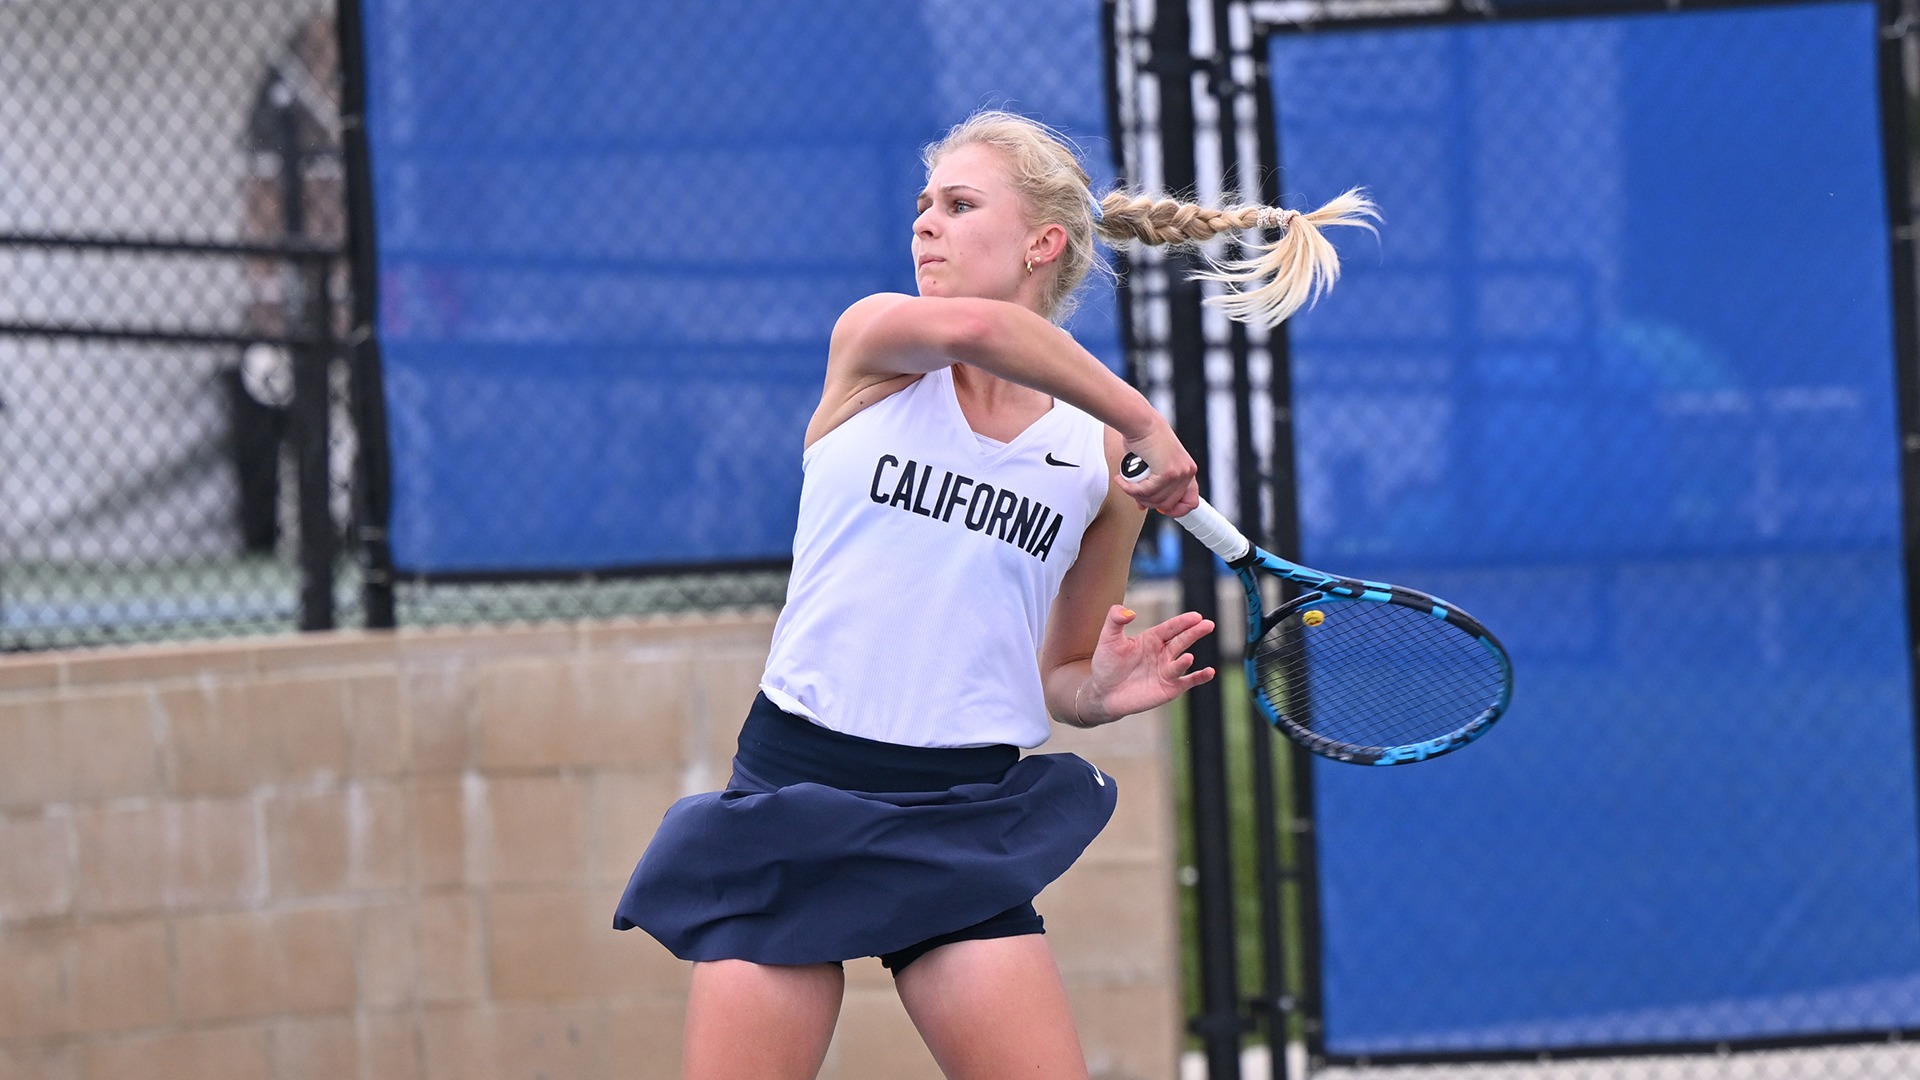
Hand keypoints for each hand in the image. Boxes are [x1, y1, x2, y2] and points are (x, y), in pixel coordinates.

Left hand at [1074, 606, 1216, 725]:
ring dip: (1186, 660)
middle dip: (1194, 632)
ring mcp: (1167, 671)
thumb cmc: (1106, 664)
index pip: (1171, 627)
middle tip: (1208, 624)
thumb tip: (1129, 612)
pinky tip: (1209, 672)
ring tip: (1188, 657)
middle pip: (1182, 640)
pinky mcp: (1170, 688)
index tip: (1196, 616)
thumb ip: (1115, 620)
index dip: (1183, 622)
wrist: (1103, 693)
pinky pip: (1188, 681)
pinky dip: (1200, 677)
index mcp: (1152, 639)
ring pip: (1182, 662)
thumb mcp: (1108, 638)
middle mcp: (1163, 653)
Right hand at [1115, 423, 1199, 516]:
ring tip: (1125, 482)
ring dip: (1136, 494)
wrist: (1141, 422)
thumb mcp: (1152, 466)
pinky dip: (1130, 488)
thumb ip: (1152, 486)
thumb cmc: (1144, 438)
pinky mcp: (1167, 472)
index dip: (1175, 510)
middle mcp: (1187, 472)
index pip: (1191, 502)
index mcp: (1188, 470)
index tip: (1158, 509)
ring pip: (1155, 500)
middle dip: (1147, 502)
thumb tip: (1142, 505)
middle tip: (1133, 492)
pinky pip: (1146, 491)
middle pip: (1167, 505)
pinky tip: (1121, 480)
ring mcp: (1179, 473)